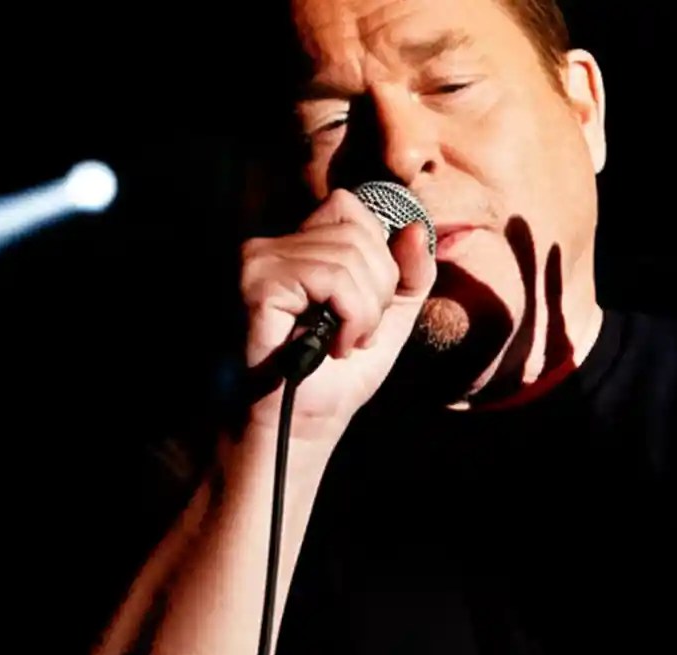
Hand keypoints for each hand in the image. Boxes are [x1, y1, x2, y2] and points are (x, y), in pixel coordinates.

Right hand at [240, 189, 435, 441]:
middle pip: (357, 231)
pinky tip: (333, 346)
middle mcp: (273, 245)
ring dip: (365, 311)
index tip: (369, 307)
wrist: (304, 424)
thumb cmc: (338, 375)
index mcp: (298, 246)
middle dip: (378, 289)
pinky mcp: (261, 283)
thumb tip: (415, 227)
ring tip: (345, 343)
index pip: (350, 207)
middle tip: (358, 333)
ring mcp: (261, 260)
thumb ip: (410, 272)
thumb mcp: (390, 316)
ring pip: (349, 256)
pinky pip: (332, 278)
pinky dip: (350, 316)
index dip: (377, 256)